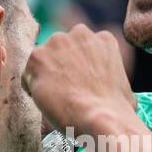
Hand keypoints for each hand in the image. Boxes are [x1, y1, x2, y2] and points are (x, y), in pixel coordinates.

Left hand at [22, 24, 136, 136]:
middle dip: (61, 69)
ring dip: (46, 78)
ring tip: (58, 100)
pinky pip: (28, 75)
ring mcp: (57, 42)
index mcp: (103, 38)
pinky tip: (47, 103)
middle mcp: (79, 33)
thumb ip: (111, 76)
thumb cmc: (118, 110)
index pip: (81, 50)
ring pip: (43, 61)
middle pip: (61, 50)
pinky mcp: (37, 57)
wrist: (102, 118)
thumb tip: (111, 89)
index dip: (78, 70)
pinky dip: (33, 90)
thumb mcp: (123, 85)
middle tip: (67, 93)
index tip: (81, 86)